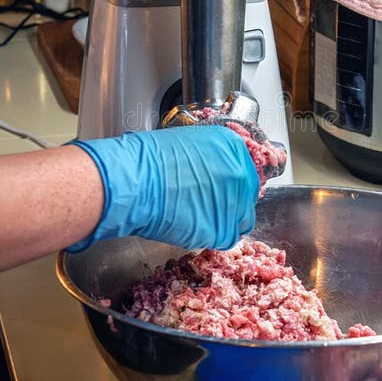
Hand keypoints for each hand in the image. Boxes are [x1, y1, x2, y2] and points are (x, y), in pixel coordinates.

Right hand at [67, 125, 258, 252]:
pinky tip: (192, 225)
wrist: (134, 181)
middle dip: (230, 201)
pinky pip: (225, 237)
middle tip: (206, 204)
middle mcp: (240, 173)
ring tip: (198, 216)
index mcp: (233, 146)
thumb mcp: (187, 143)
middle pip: (247, 195)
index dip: (232, 182)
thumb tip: (212, 170)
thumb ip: (210, 157)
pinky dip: (211, 235)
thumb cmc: (148, 160)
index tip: (220, 187)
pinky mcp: (223, 229)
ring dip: (223, 220)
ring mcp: (234, 202)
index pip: (246, 170)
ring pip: (241, 219)